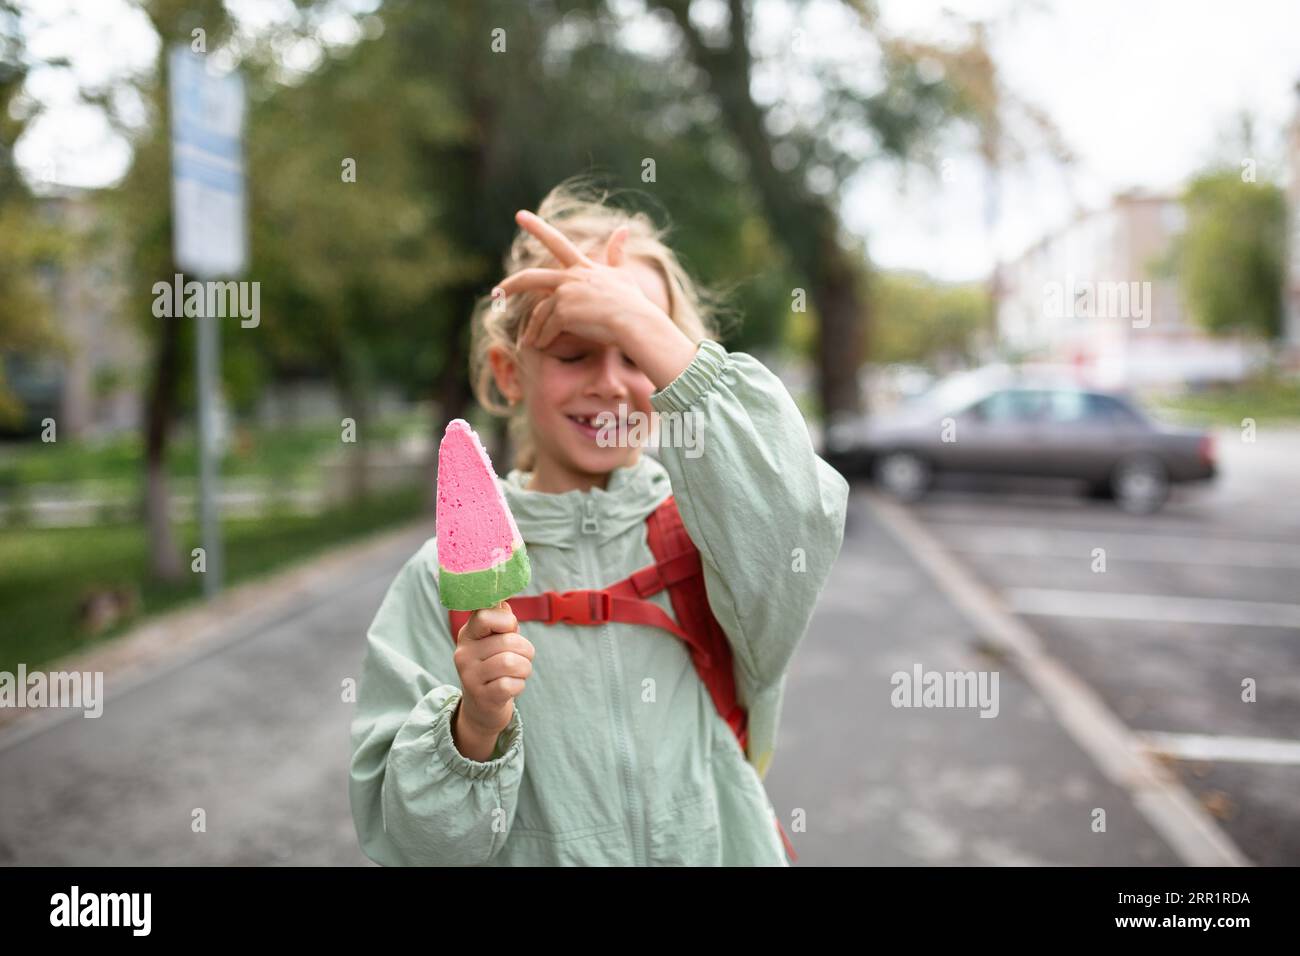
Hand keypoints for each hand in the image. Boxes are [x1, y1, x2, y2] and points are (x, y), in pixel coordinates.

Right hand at [451, 601, 534, 759]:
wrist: (482, 708)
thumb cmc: (494, 666)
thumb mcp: (493, 640)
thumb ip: (500, 619)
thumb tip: (504, 600)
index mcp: (468, 634)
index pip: (484, 615)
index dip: (507, 621)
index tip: (510, 630)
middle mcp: (463, 653)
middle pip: (508, 642)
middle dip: (526, 650)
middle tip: (522, 657)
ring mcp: (470, 676)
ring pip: (512, 663)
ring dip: (525, 668)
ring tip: (519, 672)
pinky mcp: (481, 697)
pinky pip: (511, 685)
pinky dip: (519, 685)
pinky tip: (512, 686)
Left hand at [494, 210, 664, 352]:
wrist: (636, 323)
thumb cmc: (633, 304)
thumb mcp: (624, 275)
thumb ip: (617, 253)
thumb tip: (624, 227)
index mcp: (582, 267)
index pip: (556, 241)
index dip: (537, 227)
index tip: (519, 214)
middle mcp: (571, 277)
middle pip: (530, 278)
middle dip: (509, 285)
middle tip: (495, 293)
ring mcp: (566, 294)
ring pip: (539, 313)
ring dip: (533, 329)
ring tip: (530, 342)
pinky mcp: (564, 313)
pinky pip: (546, 329)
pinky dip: (543, 339)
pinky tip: (541, 347)